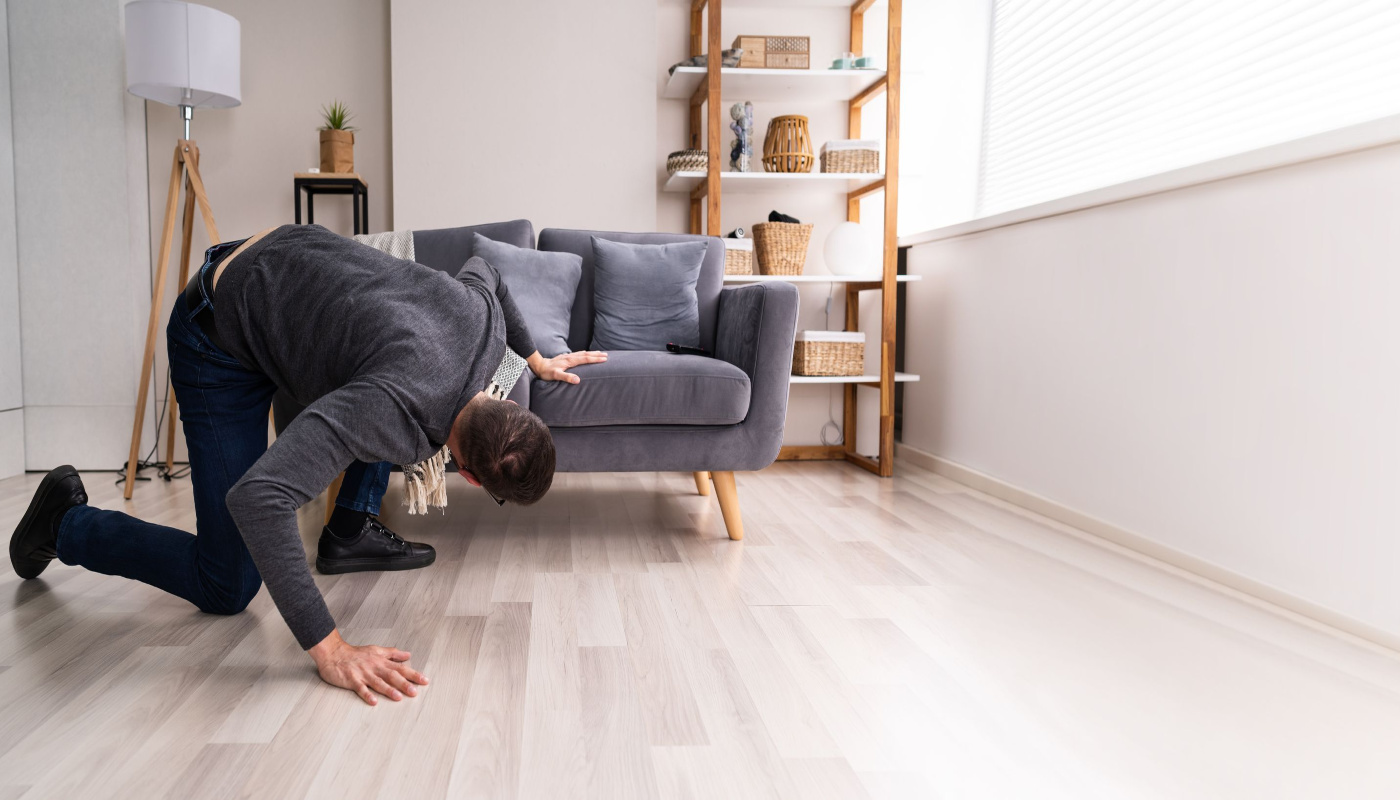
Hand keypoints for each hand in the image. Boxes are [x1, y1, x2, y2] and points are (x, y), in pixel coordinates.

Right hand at [308, 629, 428, 705]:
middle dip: (404, 684)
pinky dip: (367, 694)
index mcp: (381, 661)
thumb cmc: (355, 654)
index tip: (424, 680)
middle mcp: (374, 668)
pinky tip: (373, 701)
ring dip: (388, 690)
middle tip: (415, 692)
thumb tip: (408, 655)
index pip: (400, 668)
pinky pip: (360, 688)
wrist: (334, 653)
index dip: (413, 674)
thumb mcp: (376, 650)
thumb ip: (393, 653)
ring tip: (398, 697)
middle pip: (391, 676)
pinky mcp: (352, 680)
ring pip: (378, 682)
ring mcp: (363, 674)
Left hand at [528, 350, 607, 383]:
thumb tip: (578, 380)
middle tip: (606, 355)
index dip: (595, 359)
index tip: (604, 359)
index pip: (585, 359)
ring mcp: (568, 356)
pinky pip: (578, 354)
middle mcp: (570, 357)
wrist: (539, 366)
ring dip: (592, 353)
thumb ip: (567, 377)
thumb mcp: (556, 376)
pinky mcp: (566, 357)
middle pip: (586, 354)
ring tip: (600, 353)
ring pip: (582, 353)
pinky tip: (586, 354)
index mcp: (570, 361)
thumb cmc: (547, 372)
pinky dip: (585, 353)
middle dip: (596, 355)